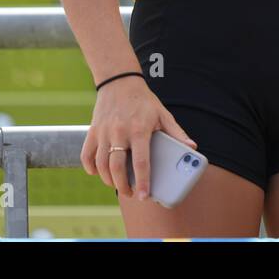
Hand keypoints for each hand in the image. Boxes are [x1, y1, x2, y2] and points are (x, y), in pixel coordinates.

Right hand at [81, 75, 197, 200]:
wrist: (119, 82)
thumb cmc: (144, 101)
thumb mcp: (163, 114)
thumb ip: (177, 132)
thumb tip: (192, 148)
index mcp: (139, 129)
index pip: (141, 161)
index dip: (143, 181)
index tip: (144, 196)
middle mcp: (119, 132)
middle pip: (116, 167)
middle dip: (122, 186)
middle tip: (131, 193)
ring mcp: (103, 132)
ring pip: (101, 164)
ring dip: (108, 180)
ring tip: (118, 185)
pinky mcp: (92, 131)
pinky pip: (86, 155)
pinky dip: (90, 168)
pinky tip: (98, 173)